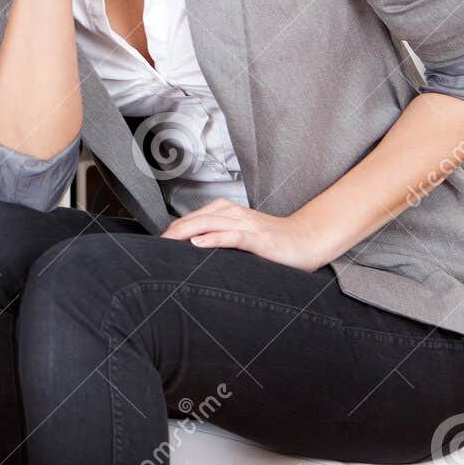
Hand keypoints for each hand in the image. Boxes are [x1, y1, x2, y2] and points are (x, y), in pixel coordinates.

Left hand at [161, 199, 335, 271]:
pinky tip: (199, 244)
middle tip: (155, 248)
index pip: (190, 220)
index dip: (172, 232)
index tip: (156, 247)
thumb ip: (218, 241)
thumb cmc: (273, 242)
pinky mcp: (259, 238)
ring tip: (168, 243)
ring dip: (186, 233)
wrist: (308, 241)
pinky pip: (233, 235)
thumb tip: (192, 252)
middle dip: (172, 233)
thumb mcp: (240, 239)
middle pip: (194, 220)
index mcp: (226, 213)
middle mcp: (233, 214)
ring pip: (209, 223)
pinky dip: (214, 238)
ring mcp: (246, 225)